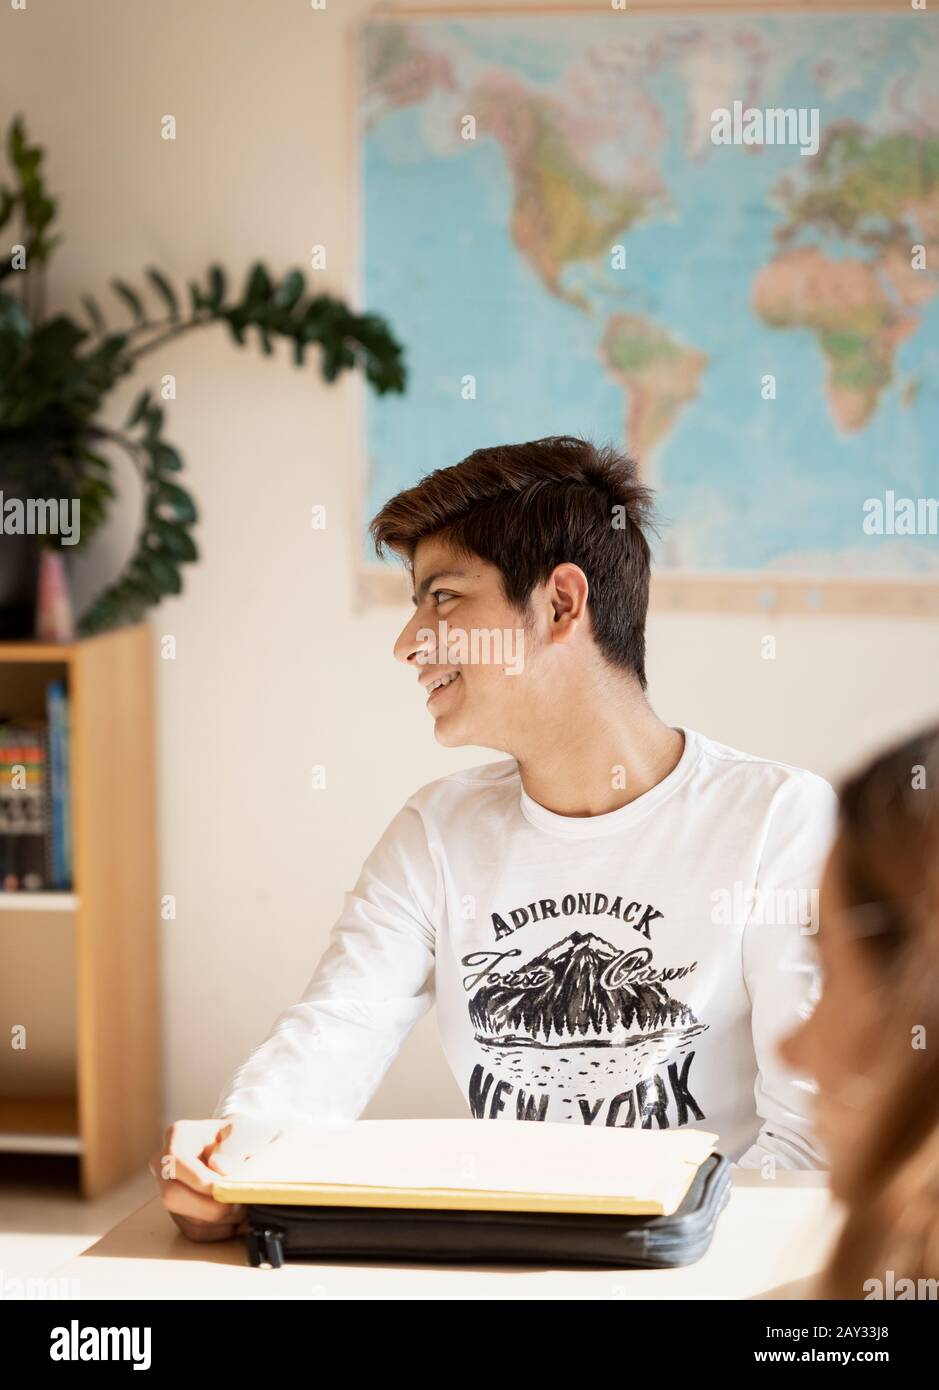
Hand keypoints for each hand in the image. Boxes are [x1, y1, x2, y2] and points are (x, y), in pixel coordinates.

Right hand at [149, 1115, 283, 1242]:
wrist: (244, 1147)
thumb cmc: (243, 1135)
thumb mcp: (247, 1130)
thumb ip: (236, 1144)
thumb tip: (219, 1167)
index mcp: (177, 1136)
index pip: (175, 1161)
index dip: (198, 1179)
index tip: (224, 1188)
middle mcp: (165, 1166)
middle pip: (173, 1196)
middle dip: (210, 1206)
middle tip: (239, 1202)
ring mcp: (169, 1192)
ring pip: (186, 1218)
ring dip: (221, 1219)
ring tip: (244, 1206)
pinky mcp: (180, 1214)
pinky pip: (196, 1232)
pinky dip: (221, 1230)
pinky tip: (238, 1218)